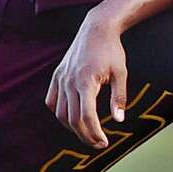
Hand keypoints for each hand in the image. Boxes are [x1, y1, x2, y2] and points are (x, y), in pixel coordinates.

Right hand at [46, 14, 127, 148]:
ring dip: (72, 127)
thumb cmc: (112, 50)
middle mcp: (69, 81)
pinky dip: (59, 113)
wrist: (97, 28)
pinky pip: (51, 101)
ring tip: (87, 133)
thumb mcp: (121, 73)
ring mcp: (60, 78)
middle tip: (98, 143)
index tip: (104, 142)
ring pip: (60, 113)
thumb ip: (119, 97)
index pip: (86, 116)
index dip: (94, 133)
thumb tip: (119, 120)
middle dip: (85, 135)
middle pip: (72, 119)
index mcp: (86, 81)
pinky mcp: (56, 75)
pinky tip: (71, 117)